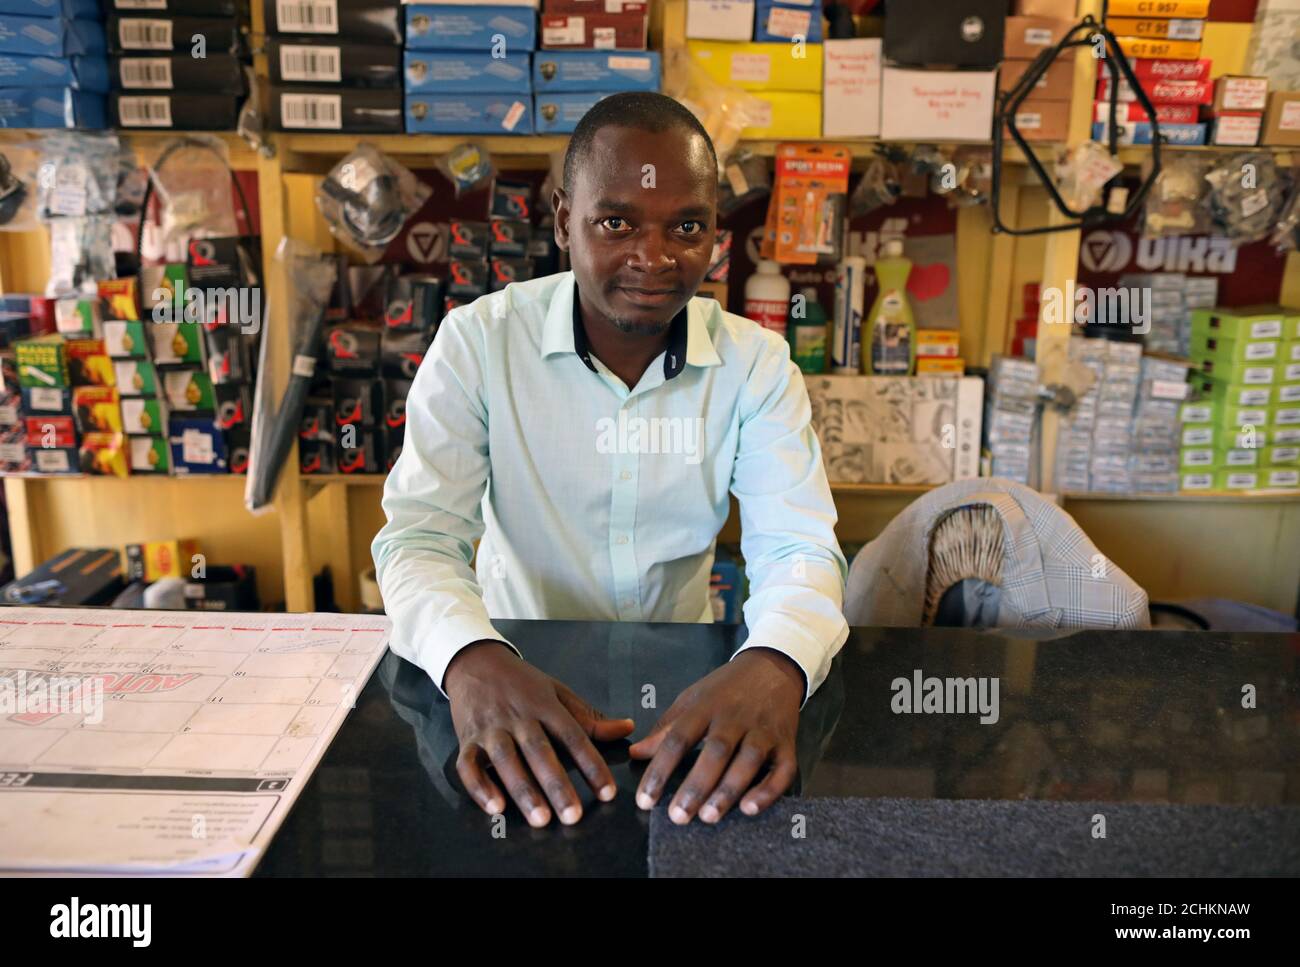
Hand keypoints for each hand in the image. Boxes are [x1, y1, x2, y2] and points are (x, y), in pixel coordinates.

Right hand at [444, 640, 634, 826]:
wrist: (475, 662)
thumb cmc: (521, 682)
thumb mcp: (557, 692)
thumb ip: (589, 717)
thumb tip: (627, 728)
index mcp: (545, 705)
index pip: (573, 736)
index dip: (591, 764)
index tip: (607, 793)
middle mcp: (519, 717)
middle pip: (539, 751)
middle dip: (556, 785)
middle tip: (573, 815)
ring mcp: (491, 728)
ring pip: (506, 760)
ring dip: (522, 790)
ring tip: (540, 818)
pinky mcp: (467, 739)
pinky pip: (468, 765)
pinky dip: (480, 787)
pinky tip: (495, 808)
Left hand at [628, 647, 803, 824]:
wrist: (772, 667)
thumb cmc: (726, 688)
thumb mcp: (692, 699)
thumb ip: (666, 728)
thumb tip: (636, 754)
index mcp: (705, 707)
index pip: (678, 738)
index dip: (659, 770)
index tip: (644, 800)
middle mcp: (735, 718)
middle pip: (716, 751)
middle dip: (696, 786)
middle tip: (678, 816)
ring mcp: (763, 730)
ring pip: (749, 760)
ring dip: (729, 790)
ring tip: (709, 816)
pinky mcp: (787, 743)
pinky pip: (783, 769)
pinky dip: (769, 790)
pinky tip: (750, 808)